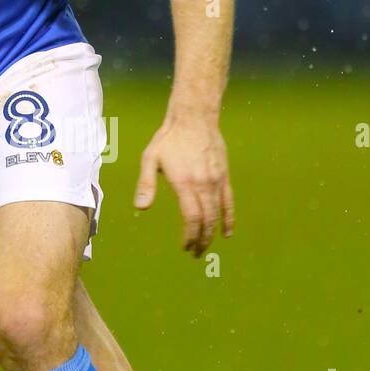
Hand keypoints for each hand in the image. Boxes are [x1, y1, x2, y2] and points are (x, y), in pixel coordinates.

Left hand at [134, 116, 233, 256]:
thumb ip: (146, 184)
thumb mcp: (150, 158)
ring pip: (218, 214)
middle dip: (201, 240)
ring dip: (212, 233)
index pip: (192, 218)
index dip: (190, 236)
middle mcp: (203, 184)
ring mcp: (216, 180)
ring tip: (205, 246)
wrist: (194, 118)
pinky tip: (227, 232)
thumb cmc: (169, 138)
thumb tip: (140, 207)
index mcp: (185, 182)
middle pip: (207, 220)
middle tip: (195, 252)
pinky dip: (229, 219)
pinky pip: (229, 202)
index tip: (185, 246)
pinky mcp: (224, 176)